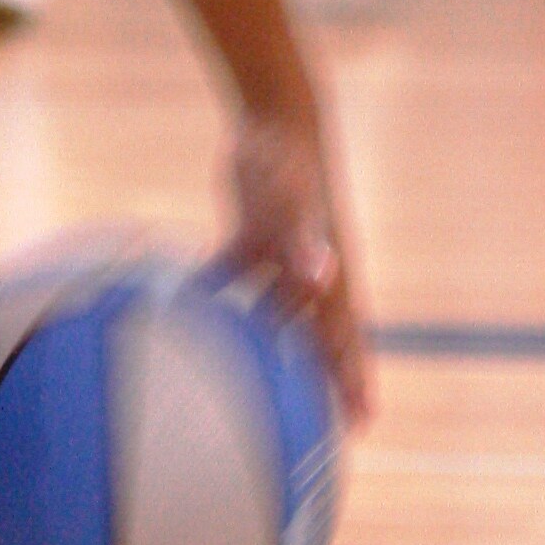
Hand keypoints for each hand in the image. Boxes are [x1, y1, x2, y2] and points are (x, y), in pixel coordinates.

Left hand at [225, 113, 371, 427]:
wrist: (275, 116)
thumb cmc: (289, 163)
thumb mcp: (296, 206)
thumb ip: (303, 243)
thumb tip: (319, 281)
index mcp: (327, 274)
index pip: (345, 339)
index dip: (353, 381)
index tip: (359, 426)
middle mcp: (310, 270)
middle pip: (316, 336)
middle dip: (319, 379)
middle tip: (314, 428)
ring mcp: (281, 253)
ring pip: (275, 312)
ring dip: (268, 346)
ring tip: (259, 387)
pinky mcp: (252, 234)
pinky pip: (232, 275)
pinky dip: (213, 296)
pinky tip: (185, 316)